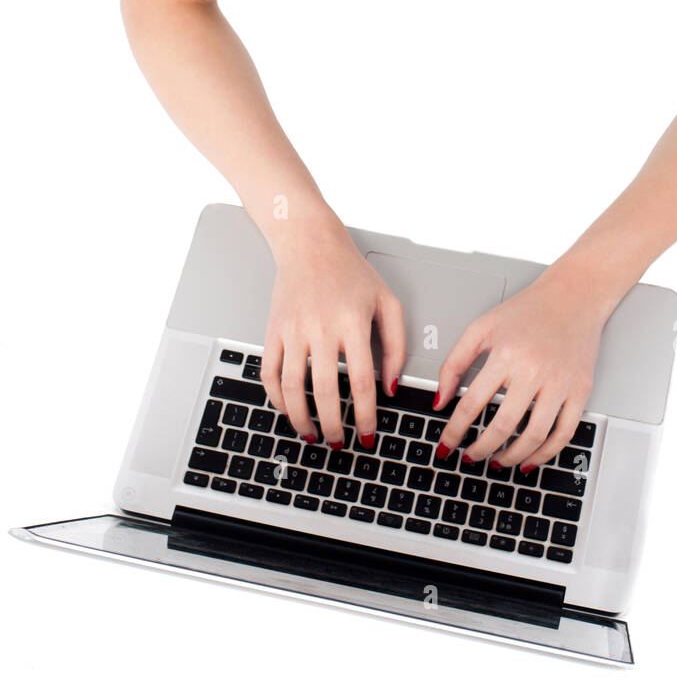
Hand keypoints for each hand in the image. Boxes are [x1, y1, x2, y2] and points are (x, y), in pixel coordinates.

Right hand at [260, 211, 405, 448]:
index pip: (361, 383)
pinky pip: (269, 372)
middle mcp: (320, 328)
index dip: (364, 416)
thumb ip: (396, 345)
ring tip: (312, 435)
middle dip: (333, 426)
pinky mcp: (274, 330)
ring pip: (291, 387)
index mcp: (353, 323)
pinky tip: (288, 410)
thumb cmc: (351, 272)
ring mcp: (293, 330)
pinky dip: (276, 397)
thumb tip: (390, 386)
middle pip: (324, 392)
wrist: (310, 243)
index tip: (367, 435)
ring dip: (301, 419)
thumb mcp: (387, 302)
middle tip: (340, 444)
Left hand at [432, 261, 614, 470]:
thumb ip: (454, 362)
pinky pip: (564, 433)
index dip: (454, 431)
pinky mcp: (580, 390)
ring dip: (512, 457)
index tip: (445, 446)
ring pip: (534, 436)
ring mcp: (560, 383)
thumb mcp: (481, 327)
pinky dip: (546, 453)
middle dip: (480, 450)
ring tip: (497, 462)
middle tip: (470, 458)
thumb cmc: (527, 310)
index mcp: (505, 355)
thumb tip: (440, 400)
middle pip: (502, 426)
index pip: (472, 405)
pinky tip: (530, 459)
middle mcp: (534, 371)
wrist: (574, 296)